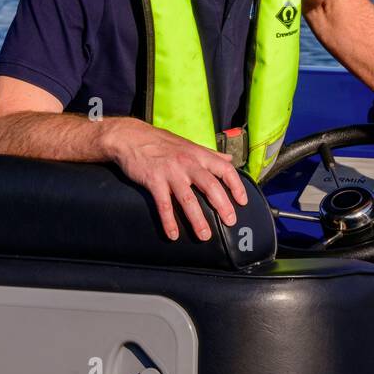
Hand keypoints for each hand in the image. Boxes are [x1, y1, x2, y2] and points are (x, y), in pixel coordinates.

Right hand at [103, 118, 248, 241]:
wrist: (131, 137)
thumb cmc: (162, 143)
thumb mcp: (189, 145)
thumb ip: (210, 155)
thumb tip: (229, 161)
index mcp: (198, 155)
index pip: (224, 169)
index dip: (236, 185)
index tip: (243, 201)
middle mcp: (187, 163)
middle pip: (210, 186)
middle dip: (222, 205)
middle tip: (230, 222)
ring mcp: (170, 172)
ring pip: (188, 199)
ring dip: (197, 220)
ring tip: (204, 236)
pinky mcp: (153, 180)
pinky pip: (163, 204)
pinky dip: (169, 221)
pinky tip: (173, 235)